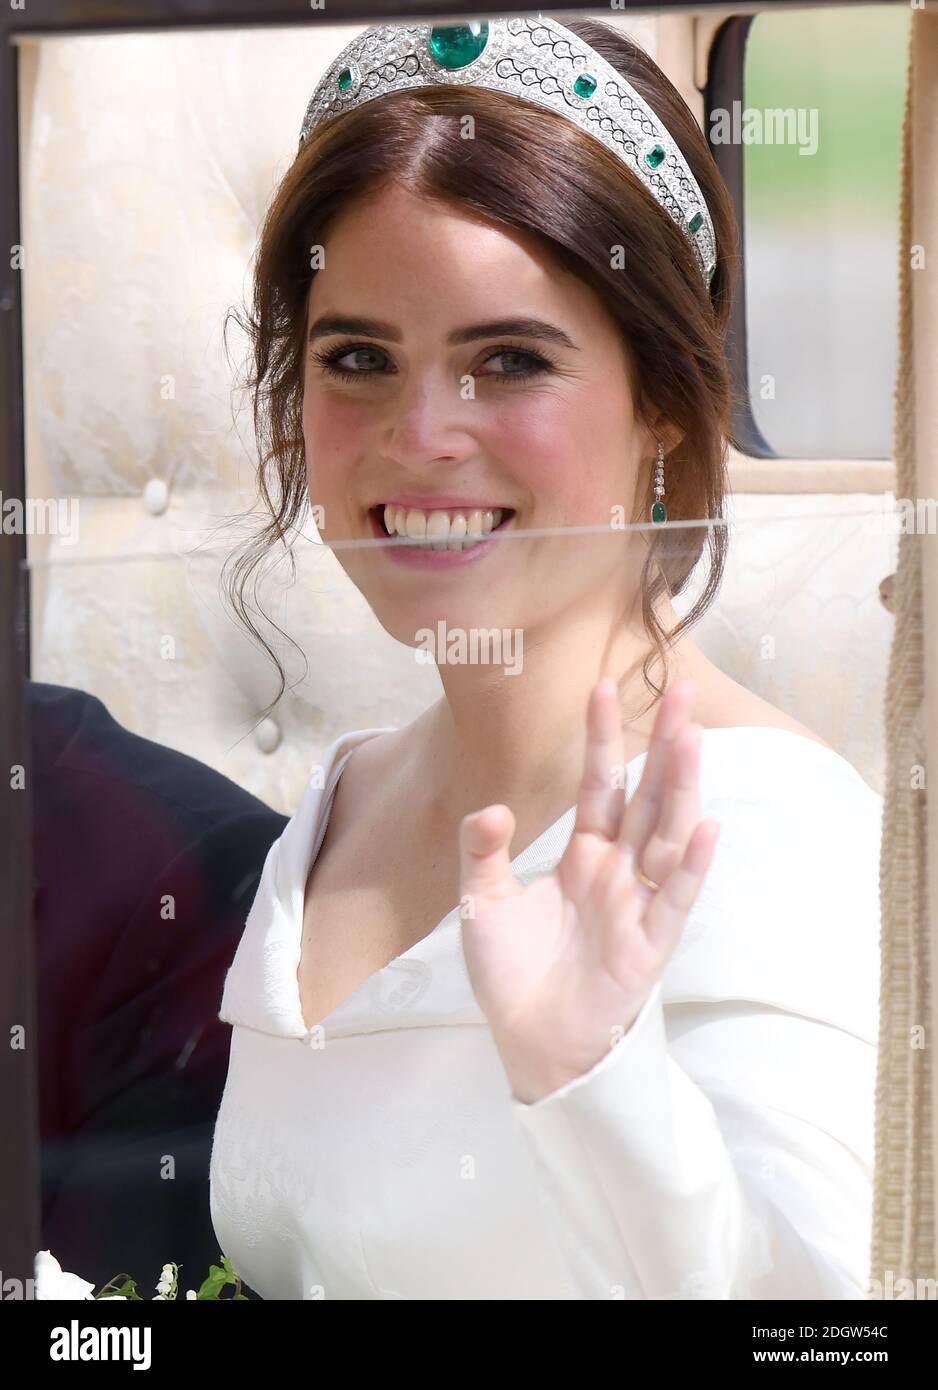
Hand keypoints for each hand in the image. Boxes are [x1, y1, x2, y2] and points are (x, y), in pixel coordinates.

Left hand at [457, 676, 719, 1103]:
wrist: (531, 1042)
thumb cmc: (512, 975)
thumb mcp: (483, 904)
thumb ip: (482, 853)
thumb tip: (492, 807)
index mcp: (584, 856)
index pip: (598, 785)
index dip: (602, 739)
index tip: (604, 687)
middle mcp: (618, 872)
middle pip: (646, 797)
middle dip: (662, 745)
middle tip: (678, 689)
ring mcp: (638, 904)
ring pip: (667, 835)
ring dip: (681, 787)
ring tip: (692, 737)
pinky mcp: (649, 945)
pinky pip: (674, 899)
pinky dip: (691, 865)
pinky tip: (707, 826)